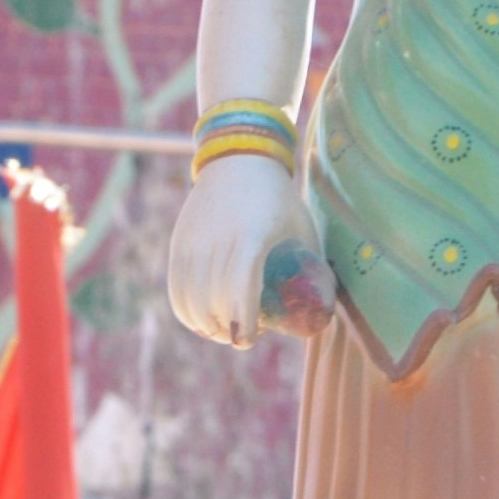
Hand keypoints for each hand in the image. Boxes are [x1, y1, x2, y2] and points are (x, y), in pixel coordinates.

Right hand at [168, 155, 321, 350]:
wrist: (239, 159)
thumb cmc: (279, 199)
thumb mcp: (301, 228)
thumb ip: (310, 267)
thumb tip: (322, 311)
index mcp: (253, 237)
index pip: (240, 292)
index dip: (243, 324)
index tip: (249, 339)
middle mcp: (218, 240)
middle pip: (214, 303)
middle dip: (226, 331)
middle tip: (241, 337)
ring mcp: (194, 242)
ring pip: (191, 301)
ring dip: (205, 325)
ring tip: (222, 331)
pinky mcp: (180, 243)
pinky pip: (176, 290)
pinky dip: (186, 312)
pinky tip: (200, 321)